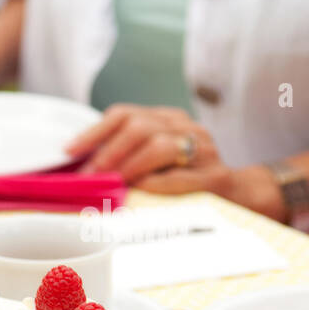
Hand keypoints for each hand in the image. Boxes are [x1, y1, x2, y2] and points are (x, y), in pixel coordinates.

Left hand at [67, 104, 217, 182]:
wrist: (238, 195)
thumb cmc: (186, 180)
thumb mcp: (155, 161)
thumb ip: (124, 157)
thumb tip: (80, 169)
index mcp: (167, 120)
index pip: (125, 114)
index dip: (94, 131)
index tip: (69, 150)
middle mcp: (186, 128)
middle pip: (140, 127)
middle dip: (108, 153)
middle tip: (89, 176)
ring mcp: (203, 150)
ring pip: (159, 146)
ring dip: (128, 166)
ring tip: (112, 183)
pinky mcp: (215, 177)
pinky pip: (179, 177)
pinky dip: (155, 184)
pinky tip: (140, 190)